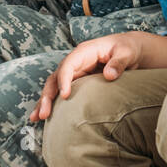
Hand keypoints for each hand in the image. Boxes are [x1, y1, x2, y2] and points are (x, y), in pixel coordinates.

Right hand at [31, 33, 145, 121]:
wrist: (130, 49)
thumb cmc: (127, 48)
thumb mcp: (127, 53)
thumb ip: (119, 63)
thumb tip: (109, 75)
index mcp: (85, 51)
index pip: (68, 64)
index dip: (64, 79)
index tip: (64, 96)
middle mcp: (76, 61)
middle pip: (56, 77)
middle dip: (48, 94)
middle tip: (44, 113)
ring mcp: (75, 72)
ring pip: (54, 86)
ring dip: (45, 101)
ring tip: (36, 118)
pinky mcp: (78, 82)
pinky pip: (62, 92)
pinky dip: (53, 104)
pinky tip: (44, 117)